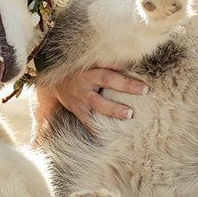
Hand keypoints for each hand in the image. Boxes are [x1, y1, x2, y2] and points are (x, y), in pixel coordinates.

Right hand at [32, 67, 147, 132]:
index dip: (124, 63)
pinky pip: (86, 120)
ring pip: (96, 102)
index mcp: (90, 63)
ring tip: (129, 114)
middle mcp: (84, 77)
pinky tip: (108, 136)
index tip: (141, 67)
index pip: (109, 60)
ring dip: (113, 109)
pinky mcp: (75, 107)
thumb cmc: (79, 68)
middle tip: (144, 90)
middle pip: (106, 78)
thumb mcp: (89, 60)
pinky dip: (96, 128)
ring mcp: (79, 94)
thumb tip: (135, 61)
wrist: (53, 80)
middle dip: (125, 85)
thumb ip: (108, 60)